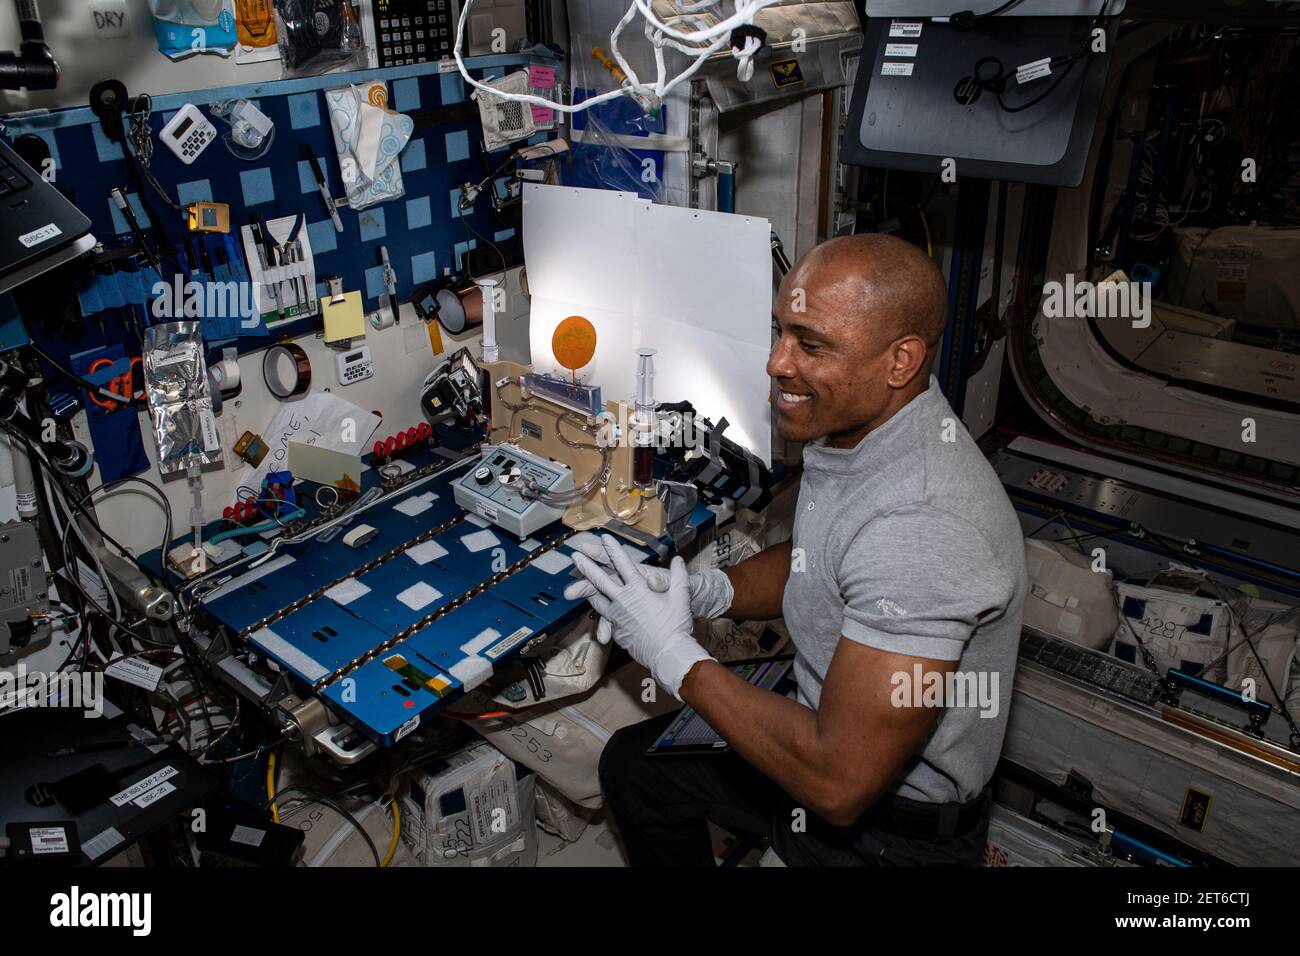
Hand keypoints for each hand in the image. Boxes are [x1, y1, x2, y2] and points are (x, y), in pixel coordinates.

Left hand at [569, 534, 713, 700]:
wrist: (668, 654)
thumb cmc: (675, 625)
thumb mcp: (681, 596)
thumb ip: (678, 576)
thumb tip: (678, 560)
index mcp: (638, 589)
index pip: (623, 563)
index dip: (613, 549)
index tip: (604, 538)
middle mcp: (623, 600)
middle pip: (600, 580)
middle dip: (587, 566)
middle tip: (575, 556)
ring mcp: (617, 617)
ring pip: (597, 601)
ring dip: (588, 591)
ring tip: (578, 585)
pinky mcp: (617, 631)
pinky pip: (607, 620)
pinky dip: (603, 615)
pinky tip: (599, 614)